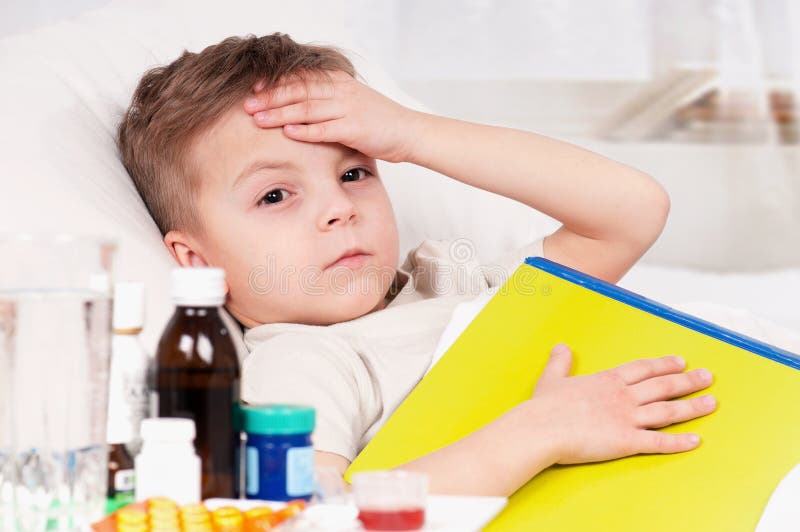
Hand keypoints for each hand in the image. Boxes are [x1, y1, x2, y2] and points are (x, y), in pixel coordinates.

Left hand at [243, 71, 422, 162]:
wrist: (408, 132)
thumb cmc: (378, 120)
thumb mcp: (352, 100)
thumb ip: (328, 99)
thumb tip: (299, 104)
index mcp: (338, 82)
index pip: (301, 78)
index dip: (275, 83)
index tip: (254, 89)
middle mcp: (341, 92)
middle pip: (298, 92)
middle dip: (270, 98)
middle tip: (247, 105)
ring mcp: (348, 109)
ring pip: (306, 109)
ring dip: (280, 114)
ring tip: (258, 119)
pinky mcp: (354, 129)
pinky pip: (324, 130)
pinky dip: (304, 131)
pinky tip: (287, 133)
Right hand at [531, 343, 716, 464]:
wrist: (542, 429)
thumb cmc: (544, 407)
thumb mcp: (551, 378)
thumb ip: (560, 362)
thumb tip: (561, 346)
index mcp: (607, 380)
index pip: (642, 368)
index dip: (663, 365)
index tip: (680, 362)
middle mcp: (622, 396)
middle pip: (662, 386)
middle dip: (687, 381)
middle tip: (707, 377)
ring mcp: (627, 418)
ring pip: (667, 410)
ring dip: (691, 407)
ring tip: (711, 402)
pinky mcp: (626, 441)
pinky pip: (658, 441)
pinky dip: (679, 442)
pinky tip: (696, 440)